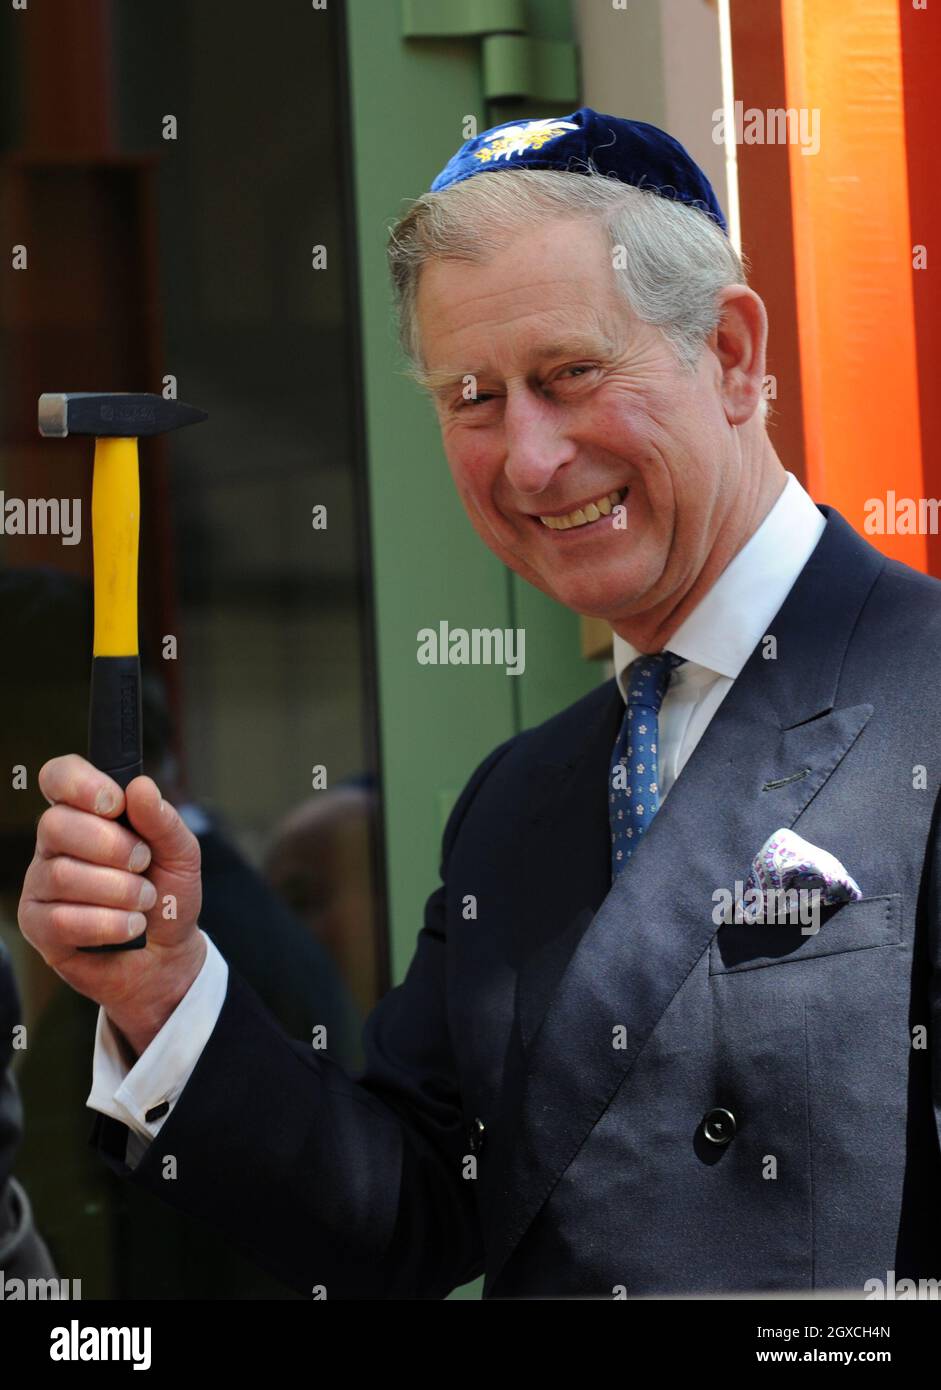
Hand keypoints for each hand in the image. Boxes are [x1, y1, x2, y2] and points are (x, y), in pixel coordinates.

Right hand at [17, 754, 205, 1056]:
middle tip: (144, 864)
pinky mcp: (37, 925)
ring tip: (143, 902)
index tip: (115, 804)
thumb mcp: (181, 855)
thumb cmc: (167, 897)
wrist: (168, 956)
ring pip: (63, 875)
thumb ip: (163, 820)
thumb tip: (140, 787)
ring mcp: (41, 884)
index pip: (59, 776)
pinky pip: (62, 919)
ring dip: (119, 892)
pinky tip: (129, 927)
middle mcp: (56, 844)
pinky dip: (109, 924)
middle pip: (56, 825)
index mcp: (86, 814)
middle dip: (113, 847)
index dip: (81, 784)